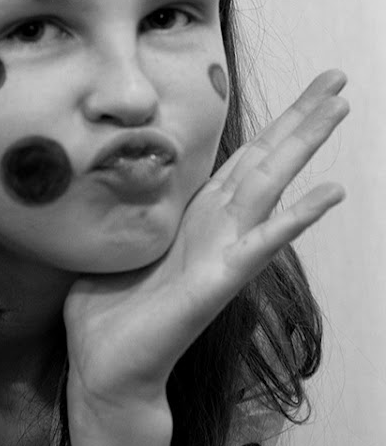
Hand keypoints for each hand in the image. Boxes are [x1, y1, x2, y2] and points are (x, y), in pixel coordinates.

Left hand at [64, 69, 348, 415]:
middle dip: (300, 119)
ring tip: (339, 109)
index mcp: (193, 217)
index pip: (240, 161)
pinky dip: (293, 218)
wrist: (106, 367)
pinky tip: (328, 192)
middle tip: (338, 77)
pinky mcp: (215, 284)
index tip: (301, 90)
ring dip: (303, 148)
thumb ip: (129, 206)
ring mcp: (222, 255)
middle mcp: (216, 230)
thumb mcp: (117, 241)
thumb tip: (110, 167)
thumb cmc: (109, 308)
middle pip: (265, 162)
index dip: (270, 125)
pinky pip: (258, 245)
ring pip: (269, 189)